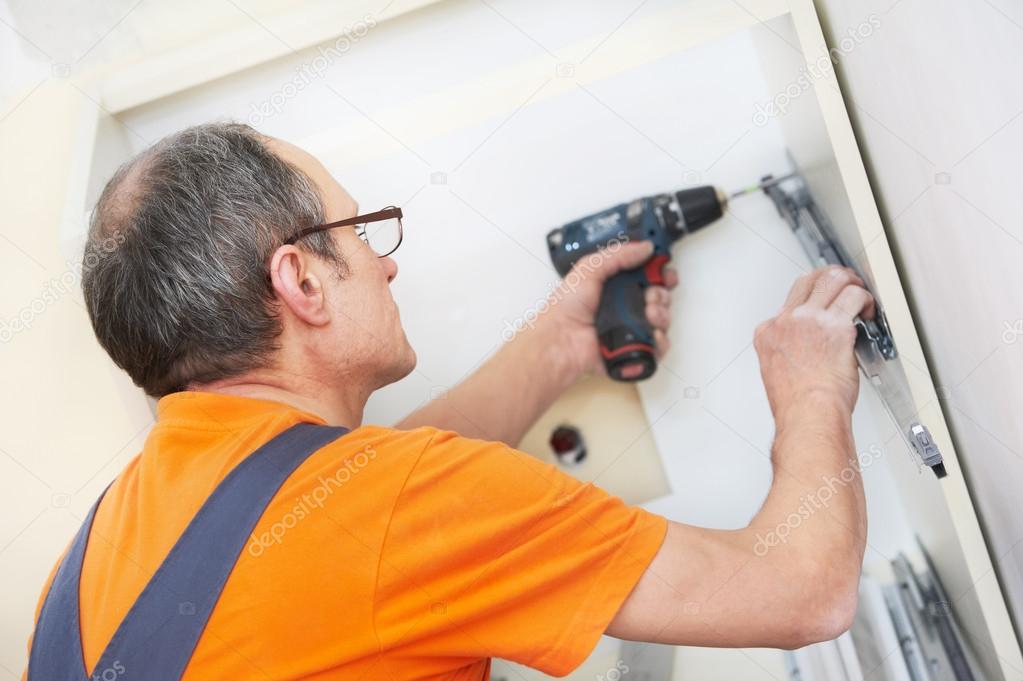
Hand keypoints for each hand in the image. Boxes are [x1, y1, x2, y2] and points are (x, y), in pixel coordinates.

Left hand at [547, 241, 677, 377]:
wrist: (560, 340)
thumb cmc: (565, 308)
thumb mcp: (588, 269)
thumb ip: (617, 255)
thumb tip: (644, 247)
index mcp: (615, 285)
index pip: (647, 274)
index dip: (660, 271)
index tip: (664, 269)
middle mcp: (625, 305)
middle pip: (659, 295)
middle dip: (661, 292)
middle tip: (650, 293)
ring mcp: (630, 327)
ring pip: (662, 319)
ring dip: (661, 314)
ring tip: (648, 313)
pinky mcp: (634, 348)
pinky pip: (658, 345)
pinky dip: (659, 339)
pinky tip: (649, 332)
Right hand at [754, 266, 874, 420]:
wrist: (807, 414)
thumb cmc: (797, 403)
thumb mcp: (777, 372)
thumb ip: (789, 352)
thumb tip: (810, 348)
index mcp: (769, 332)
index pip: (789, 302)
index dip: (811, 299)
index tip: (824, 305)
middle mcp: (786, 321)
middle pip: (808, 280)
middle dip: (830, 278)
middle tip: (845, 286)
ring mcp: (809, 320)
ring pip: (832, 278)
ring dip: (850, 282)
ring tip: (860, 295)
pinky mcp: (835, 325)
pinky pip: (854, 297)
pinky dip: (866, 300)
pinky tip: (868, 312)